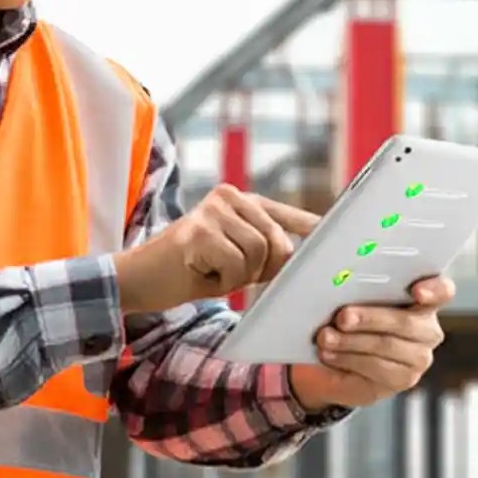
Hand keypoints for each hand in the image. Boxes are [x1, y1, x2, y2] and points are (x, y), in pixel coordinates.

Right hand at [114, 184, 319, 312]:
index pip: (285, 214)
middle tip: (236, 276)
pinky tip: (201, 273)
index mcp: (241, 201)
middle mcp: (229, 197)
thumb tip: (304, 262)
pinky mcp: (200, 230)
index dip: (312, 227)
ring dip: (240, 276)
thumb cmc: (191, 270)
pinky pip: (235, 265)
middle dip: (266, 269)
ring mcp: (213, 210)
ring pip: (259, 254)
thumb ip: (265, 252)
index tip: (337, 235)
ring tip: (214, 272)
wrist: (140, 278)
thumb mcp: (236, 258)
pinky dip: (223, 281)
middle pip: (278, 241)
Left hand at [288, 276, 454, 411]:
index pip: (442, 291)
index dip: (434, 289)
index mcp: (423, 298)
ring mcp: (419, 357)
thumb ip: (356, 286)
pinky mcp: (404, 380)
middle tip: (343, 317)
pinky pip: (377, 369)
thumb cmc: (349, 321)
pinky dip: (348, 359)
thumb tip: (338, 275)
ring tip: (326, 337)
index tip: (416, 291)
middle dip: (370, 318)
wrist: (336, 362)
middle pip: (407, 322)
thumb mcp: (352, 298)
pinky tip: (330, 354)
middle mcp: (427, 329)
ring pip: (387, 346)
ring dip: (351, 342)